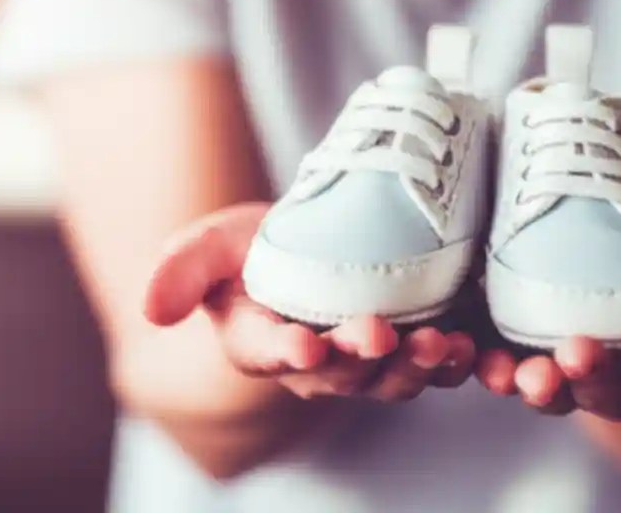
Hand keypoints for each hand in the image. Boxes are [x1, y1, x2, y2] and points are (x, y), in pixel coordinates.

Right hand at [143, 203, 477, 402]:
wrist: (311, 241)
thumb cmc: (254, 248)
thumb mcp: (210, 245)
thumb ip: (181, 269)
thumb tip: (151, 309)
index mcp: (260, 343)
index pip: (268, 353)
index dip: (285, 351)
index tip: (301, 344)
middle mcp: (316, 365)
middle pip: (340, 373)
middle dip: (361, 358)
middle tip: (378, 333)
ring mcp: (367, 363)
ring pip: (391, 378)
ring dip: (415, 367)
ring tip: (438, 344)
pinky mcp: (412, 346)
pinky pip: (433, 366)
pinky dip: (452, 361)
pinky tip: (469, 344)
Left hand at [474, 226, 620, 481]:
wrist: (613, 239)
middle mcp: (614, 378)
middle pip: (605, 392)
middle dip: (593, 379)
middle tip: (580, 353)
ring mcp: (560, 367)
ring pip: (550, 391)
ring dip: (536, 387)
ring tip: (524, 373)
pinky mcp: (513, 346)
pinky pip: (499, 368)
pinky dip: (486, 367)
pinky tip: (476, 358)